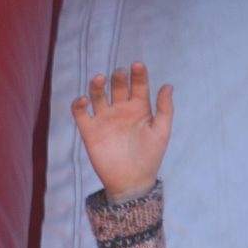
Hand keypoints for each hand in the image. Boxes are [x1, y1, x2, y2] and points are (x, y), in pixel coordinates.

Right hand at [71, 62, 173, 200]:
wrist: (131, 182)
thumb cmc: (150, 158)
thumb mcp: (161, 133)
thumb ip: (165, 109)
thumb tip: (168, 85)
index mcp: (140, 108)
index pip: (139, 85)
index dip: (138, 73)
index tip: (138, 65)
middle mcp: (121, 110)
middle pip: (117, 85)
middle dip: (118, 77)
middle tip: (120, 74)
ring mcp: (104, 118)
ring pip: (97, 94)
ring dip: (97, 84)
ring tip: (100, 79)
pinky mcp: (90, 130)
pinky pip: (80, 112)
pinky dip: (78, 104)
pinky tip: (84, 100)